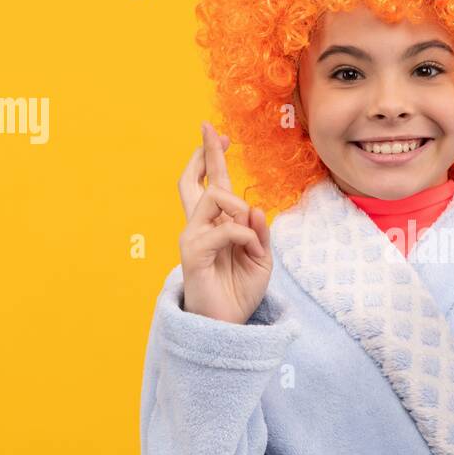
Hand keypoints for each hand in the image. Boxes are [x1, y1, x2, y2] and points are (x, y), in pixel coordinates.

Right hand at [178, 121, 272, 323]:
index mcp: (216, 225)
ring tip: (251, 235)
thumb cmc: (241, 291)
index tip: (221, 135)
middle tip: (210, 130)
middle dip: (204, 153)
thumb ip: (259, 232)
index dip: (212, 159)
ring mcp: (193, 237)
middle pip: (193, 181)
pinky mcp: (192, 252)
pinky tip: (249, 249)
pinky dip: (243, 235)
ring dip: (239, 208)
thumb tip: (252, 207)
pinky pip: (223, 229)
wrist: (228, 324)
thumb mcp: (261, 258)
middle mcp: (199, 226)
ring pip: (213, 198)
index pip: (210, 185)